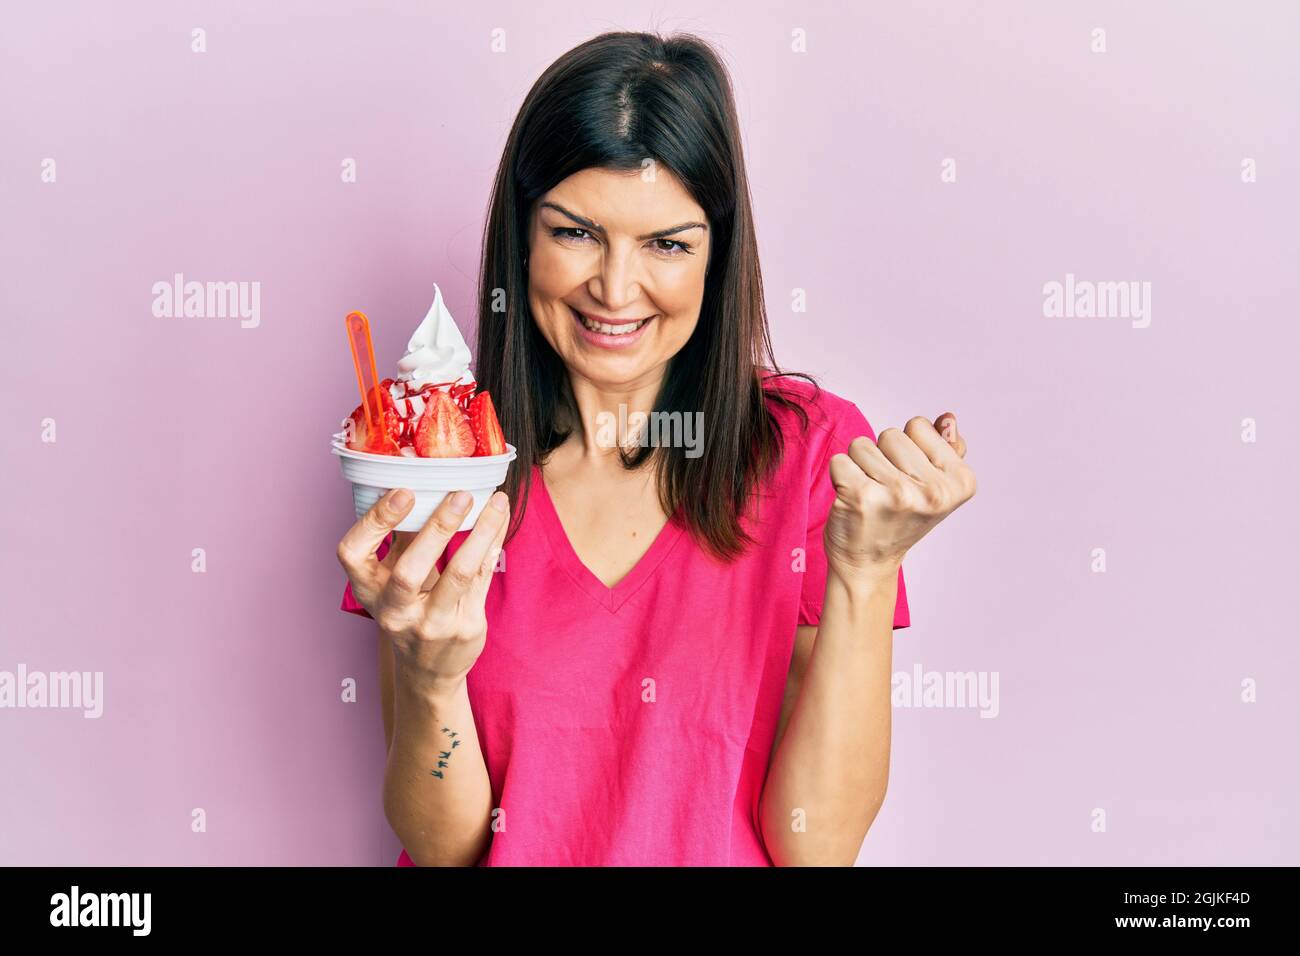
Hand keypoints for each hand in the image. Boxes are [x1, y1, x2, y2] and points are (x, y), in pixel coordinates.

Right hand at [336, 487, 509, 697]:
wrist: (427, 670)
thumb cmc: (409, 608)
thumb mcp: (392, 579)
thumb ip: (401, 539)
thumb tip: (420, 483)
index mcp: (368, 591)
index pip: (353, 554)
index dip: (374, 521)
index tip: (403, 491)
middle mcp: (394, 612)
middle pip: (409, 572)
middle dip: (436, 529)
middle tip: (461, 494)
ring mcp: (431, 624)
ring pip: (459, 575)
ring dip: (480, 533)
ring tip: (496, 501)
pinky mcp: (465, 628)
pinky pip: (483, 579)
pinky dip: (493, 545)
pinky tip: (500, 521)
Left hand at [824, 412, 975, 583]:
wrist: (869, 563)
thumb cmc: (900, 519)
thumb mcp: (935, 486)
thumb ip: (945, 448)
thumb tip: (947, 418)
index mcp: (960, 482)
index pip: (918, 426)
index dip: (907, 450)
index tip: (910, 481)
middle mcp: (934, 491)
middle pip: (890, 434)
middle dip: (882, 456)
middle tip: (886, 491)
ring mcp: (898, 494)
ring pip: (862, 445)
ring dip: (859, 466)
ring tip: (870, 495)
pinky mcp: (862, 497)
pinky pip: (840, 460)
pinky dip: (840, 476)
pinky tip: (852, 500)